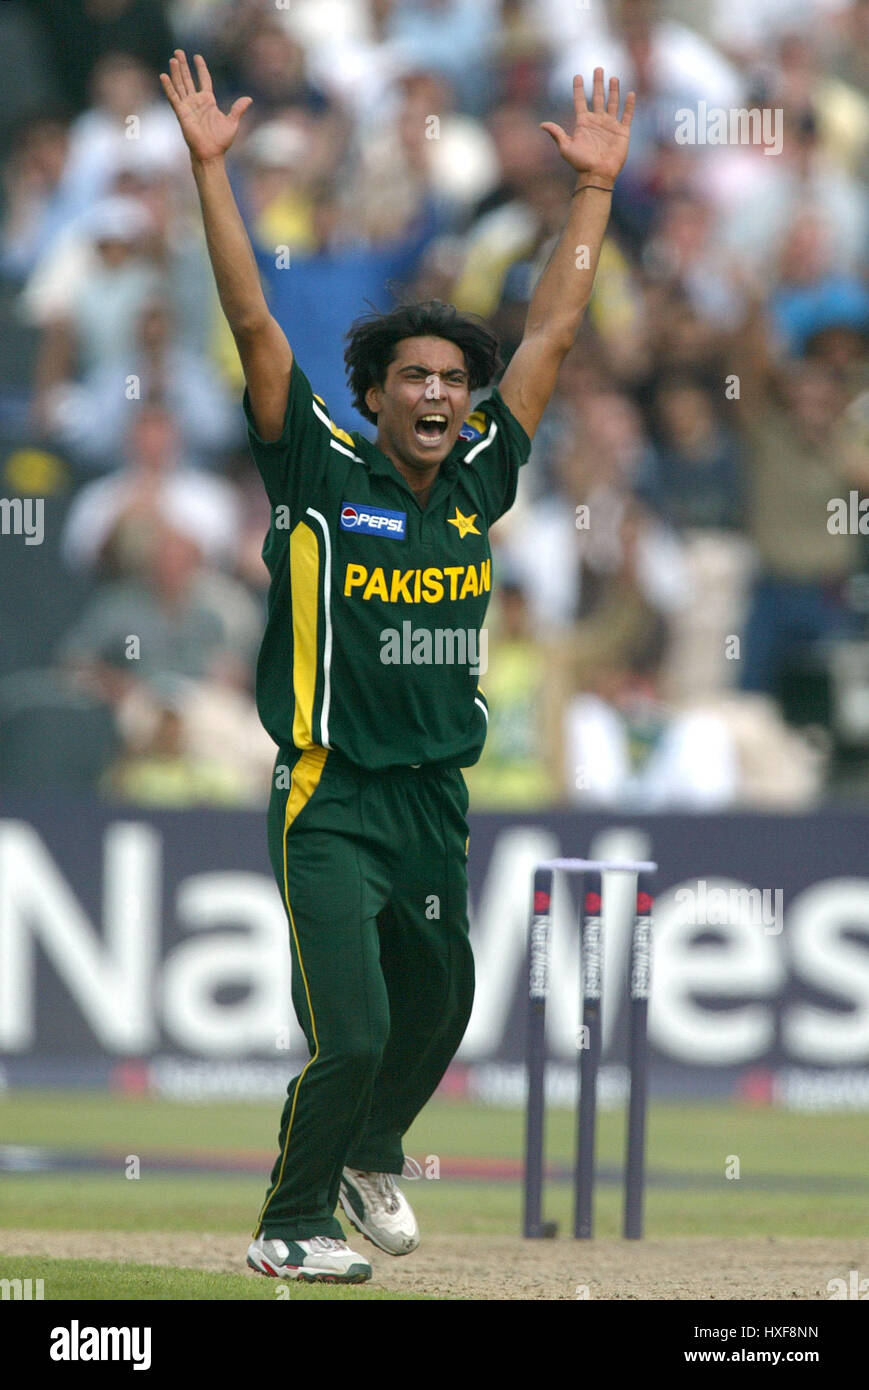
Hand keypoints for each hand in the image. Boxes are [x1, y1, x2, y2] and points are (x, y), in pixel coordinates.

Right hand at [160, 50, 251, 162]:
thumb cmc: (221, 141)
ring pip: (180, 85)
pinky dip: (168, 87)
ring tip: (173, 58)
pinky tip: (164, 76)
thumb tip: (249, 99)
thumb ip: (238, 109)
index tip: (197, 56)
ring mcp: (188, 106)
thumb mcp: (232, 122)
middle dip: (184, 65)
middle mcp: (196, 101)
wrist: (211, 154)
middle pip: (188, 78)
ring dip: (176, 72)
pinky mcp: (181, 113)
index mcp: (208, 101)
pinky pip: (173, 98)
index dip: (201, 68)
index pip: (203, 79)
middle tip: (178, 51)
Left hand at [540, 69, 634, 184]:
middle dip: (598, 83)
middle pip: (598, 97)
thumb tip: (542, 124)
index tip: (577, 76)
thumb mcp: (566, 148)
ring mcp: (610, 125)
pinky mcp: (622, 132)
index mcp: (583, 123)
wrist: (597, 175)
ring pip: (613, 103)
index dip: (579, 89)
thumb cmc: (581, 163)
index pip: (581, 101)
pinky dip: (629, 105)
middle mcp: (597, 121)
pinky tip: (630, 94)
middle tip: (598, 68)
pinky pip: (627, 115)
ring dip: (613, 90)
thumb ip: (557, 134)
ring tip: (613, 77)